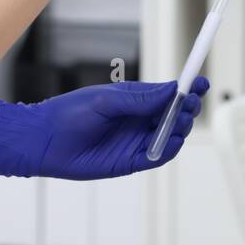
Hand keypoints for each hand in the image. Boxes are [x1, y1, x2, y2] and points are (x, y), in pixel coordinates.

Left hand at [0, 77, 209, 179]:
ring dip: (180, 128)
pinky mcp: (129, 162)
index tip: (200, 82)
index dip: (186, 88)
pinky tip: (172, 141)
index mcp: (135, 100)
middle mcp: (138, 120)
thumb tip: (170, 91)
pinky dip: (167, 150)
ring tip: (182, 120)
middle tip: (191, 103)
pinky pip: (155, 157)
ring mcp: (135, 141)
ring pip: (168, 136)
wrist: (44, 140)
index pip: (168, 94)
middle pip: (173, 115)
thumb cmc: (69, 113)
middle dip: (187, 108)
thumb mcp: (105, 100)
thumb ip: (139, 99)